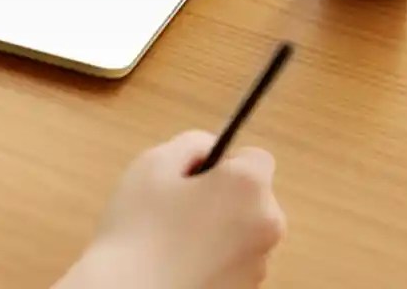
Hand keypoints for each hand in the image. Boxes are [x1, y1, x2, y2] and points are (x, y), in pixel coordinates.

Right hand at [55, 131, 285, 288]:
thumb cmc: (139, 226)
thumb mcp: (153, 163)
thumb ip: (191, 143)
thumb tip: (211, 150)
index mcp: (248, 186)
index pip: (255, 157)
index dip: (223, 162)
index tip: (192, 177)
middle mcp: (267, 223)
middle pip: (252, 196)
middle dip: (221, 196)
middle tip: (176, 207)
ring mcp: (260, 263)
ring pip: (242, 230)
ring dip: (217, 228)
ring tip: (172, 239)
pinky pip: (232, 260)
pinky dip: (213, 258)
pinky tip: (179, 263)